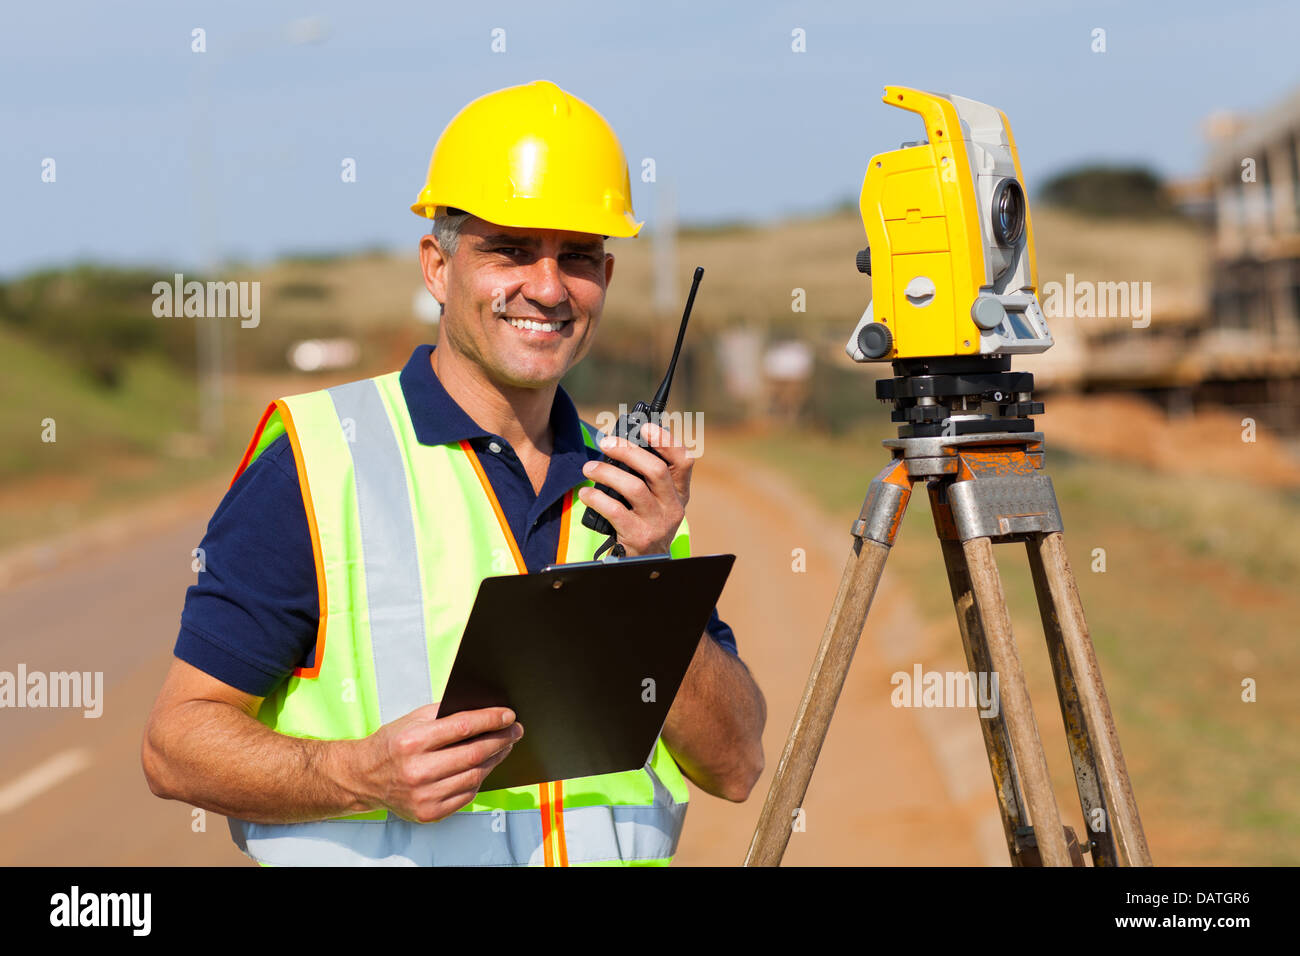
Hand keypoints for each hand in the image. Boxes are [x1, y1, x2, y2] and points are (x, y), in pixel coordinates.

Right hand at [347, 703, 522, 822]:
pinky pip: (466, 795)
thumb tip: (482, 708)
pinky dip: (478, 779)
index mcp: (412, 742)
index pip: (463, 727)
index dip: (490, 720)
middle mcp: (417, 771)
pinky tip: (483, 766)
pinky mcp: (429, 812)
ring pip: (474, 776)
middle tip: (514, 731)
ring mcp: (423, 795)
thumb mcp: (412, 719)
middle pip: (474, 754)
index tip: (508, 716)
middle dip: (500, 740)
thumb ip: (445, 713)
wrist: (364, 778)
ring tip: (503, 747)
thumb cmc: (391, 745)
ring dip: (494, 759)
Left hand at [578, 421, 692, 556]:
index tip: (644, 427)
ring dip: (607, 473)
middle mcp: (673, 507)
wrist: (644, 563)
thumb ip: (644, 476)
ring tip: (589, 468)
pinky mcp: (639, 536)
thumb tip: (617, 444)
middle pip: (656, 470)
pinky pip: (615, 510)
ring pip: (634, 488)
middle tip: (605, 443)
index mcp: (679, 493)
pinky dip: (597, 498)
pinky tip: (586, 494)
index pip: (683, 461)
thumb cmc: (643, 522)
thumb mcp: (654, 501)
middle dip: (628, 451)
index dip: (665, 440)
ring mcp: (658, 523)